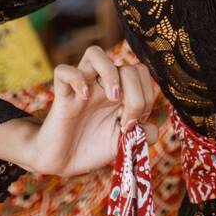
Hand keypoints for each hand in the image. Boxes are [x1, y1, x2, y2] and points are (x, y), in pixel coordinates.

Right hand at [24, 45, 158, 178]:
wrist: (62, 163)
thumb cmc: (92, 149)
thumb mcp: (122, 145)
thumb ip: (142, 136)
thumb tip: (153, 128)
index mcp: (119, 93)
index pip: (141, 74)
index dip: (147, 96)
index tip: (136, 123)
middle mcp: (102, 85)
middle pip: (126, 65)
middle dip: (135, 94)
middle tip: (125, 120)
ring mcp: (82, 87)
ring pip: (95, 53)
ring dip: (110, 73)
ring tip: (112, 97)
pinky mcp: (61, 96)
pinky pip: (63, 71)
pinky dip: (76, 79)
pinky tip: (84, 97)